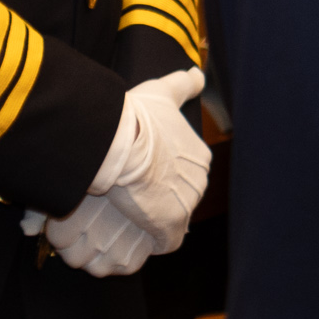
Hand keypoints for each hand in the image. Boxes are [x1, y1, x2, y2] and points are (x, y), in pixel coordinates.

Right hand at [28, 68, 209, 276]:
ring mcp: (186, 205)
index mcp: (198, 158)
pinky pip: (164, 242)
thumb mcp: (164, 92)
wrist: (120, 143)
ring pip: (167, 219)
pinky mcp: (170, 226)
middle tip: (124, 198)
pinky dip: (149, 243)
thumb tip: (199, 74)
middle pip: (175, 198)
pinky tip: (132, 239)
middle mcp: (199, 182)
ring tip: (120, 218)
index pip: (182, 175)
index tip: (137, 177)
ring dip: (147, 222)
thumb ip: (183, 84)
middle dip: (153, 200)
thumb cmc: (139, 117)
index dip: (158, 178)